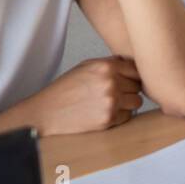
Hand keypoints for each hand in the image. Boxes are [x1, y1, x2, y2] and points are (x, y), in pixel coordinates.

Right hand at [29, 56, 143, 135]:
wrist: (45, 113)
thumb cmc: (64, 90)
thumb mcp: (86, 67)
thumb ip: (111, 64)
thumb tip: (134, 65)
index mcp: (106, 66)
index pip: (137, 69)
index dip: (133, 76)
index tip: (129, 81)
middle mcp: (111, 82)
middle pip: (138, 86)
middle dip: (129, 90)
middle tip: (114, 94)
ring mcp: (111, 101)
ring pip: (137, 101)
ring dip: (127, 104)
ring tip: (110, 104)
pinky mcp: (108, 119)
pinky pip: (128, 116)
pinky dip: (119, 116)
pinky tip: (103, 113)